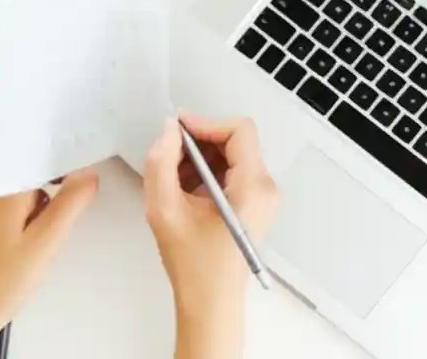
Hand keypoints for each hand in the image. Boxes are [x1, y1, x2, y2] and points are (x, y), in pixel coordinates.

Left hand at [0, 168, 98, 328]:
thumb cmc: (2, 282)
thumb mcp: (45, 243)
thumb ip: (69, 204)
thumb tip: (88, 173)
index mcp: (2, 188)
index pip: (37, 155)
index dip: (61, 163)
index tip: (76, 179)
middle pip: (25, 168)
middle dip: (45, 187)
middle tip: (47, 224)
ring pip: (14, 184)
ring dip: (29, 201)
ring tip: (30, 236)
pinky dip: (15, 209)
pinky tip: (17, 237)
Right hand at [144, 115, 278, 356]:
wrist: (210, 303)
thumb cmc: (192, 264)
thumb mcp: (164, 209)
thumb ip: (161, 162)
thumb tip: (169, 129)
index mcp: (253, 187)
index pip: (238, 130)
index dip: (205, 123)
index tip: (175, 130)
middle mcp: (265, 187)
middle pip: (235, 141)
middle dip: (199, 142)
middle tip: (168, 156)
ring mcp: (262, 196)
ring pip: (231, 155)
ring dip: (199, 158)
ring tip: (172, 178)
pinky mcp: (253, 203)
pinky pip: (231, 172)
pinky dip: (205, 172)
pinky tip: (184, 191)